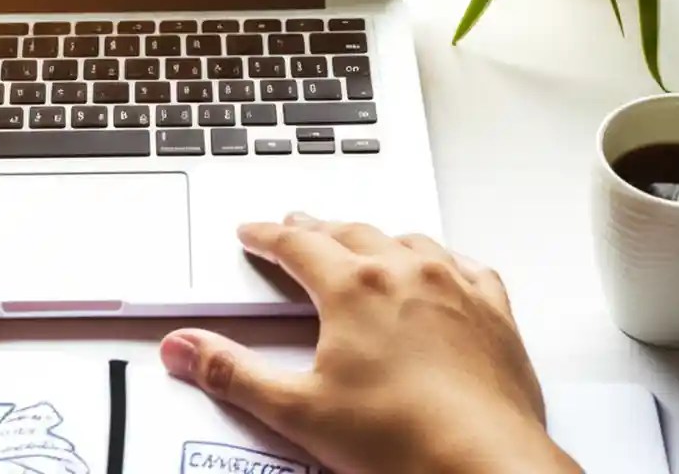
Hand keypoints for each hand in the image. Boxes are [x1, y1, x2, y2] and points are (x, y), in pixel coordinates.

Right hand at [160, 215, 577, 473]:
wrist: (486, 465)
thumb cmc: (404, 439)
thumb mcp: (298, 410)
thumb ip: (233, 374)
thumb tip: (185, 349)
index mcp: (354, 288)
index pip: (297, 244)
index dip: (268, 236)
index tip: (253, 232)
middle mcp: (406, 273)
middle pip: (350, 233)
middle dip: (317, 229)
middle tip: (297, 229)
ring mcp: (454, 286)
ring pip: (407, 240)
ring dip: (375, 238)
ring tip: (360, 243)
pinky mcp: (493, 311)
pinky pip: (464, 265)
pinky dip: (440, 259)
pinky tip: (440, 268)